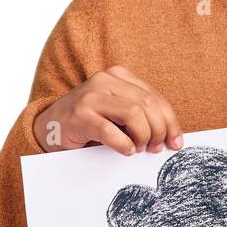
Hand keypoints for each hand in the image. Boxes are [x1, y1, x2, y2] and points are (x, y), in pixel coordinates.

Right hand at [32, 64, 184, 154]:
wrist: (49, 126)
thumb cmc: (91, 121)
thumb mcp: (118, 112)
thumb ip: (141, 115)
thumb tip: (171, 136)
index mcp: (118, 75)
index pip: (154, 96)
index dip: (170, 121)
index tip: (176, 141)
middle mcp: (104, 80)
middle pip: (147, 104)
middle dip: (159, 130)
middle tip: (156, 148)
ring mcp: (90, 96)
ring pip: (133, 113)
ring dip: (143, 136)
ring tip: (140, 148)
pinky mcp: (79, 116)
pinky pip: (110, 131)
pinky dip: (124, 144)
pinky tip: (126, 150)